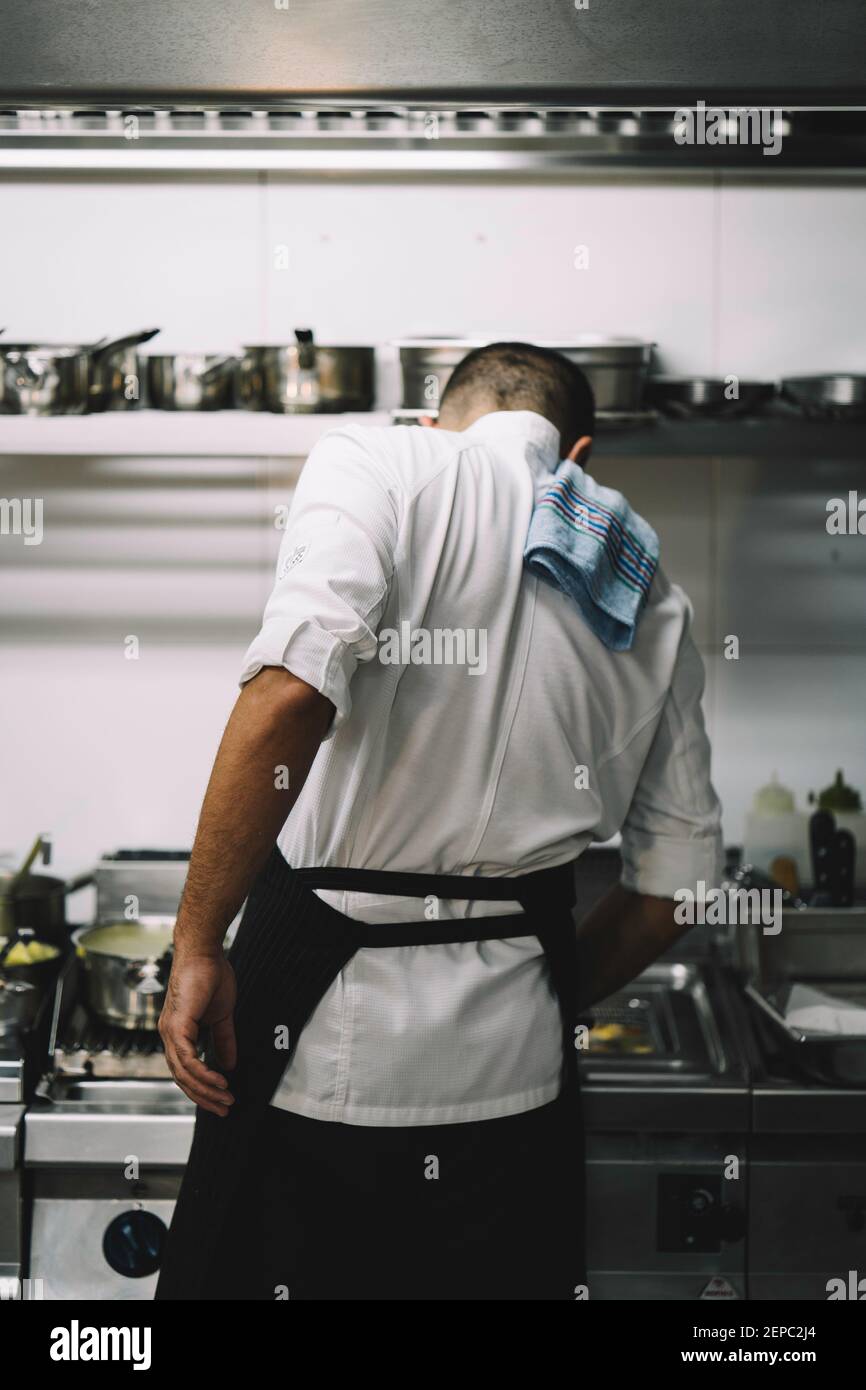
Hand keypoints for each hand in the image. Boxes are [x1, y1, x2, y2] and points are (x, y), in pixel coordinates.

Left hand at [159, 951, 236, 1115]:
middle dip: (204, 1096)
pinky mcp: (177, 1025)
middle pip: (182, 1078)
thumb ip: (223, 1039)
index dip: (201, 1088)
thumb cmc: (210, 976)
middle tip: (224, 1108)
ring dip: (205, 1089)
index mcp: (177, 1032)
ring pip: (184, 1072)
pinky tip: (218, 1080)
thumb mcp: (221, 1015)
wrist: (204, 953)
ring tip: (226, 1097)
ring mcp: (170, 1031)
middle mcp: (169, 1035)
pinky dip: (202, 1072)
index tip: (220, 1100)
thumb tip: (229, 1063)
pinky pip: (187, 1058)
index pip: (185, 1070)